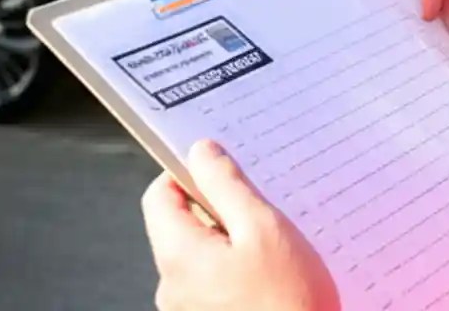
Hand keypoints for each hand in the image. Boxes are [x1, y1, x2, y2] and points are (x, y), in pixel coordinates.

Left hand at [142, 140, 339, 310]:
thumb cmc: (288, 304)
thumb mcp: (263, 229)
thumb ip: (227, 185)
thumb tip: (202, 152)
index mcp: (178, 255)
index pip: (159, 196)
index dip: (186, 173)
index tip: (218, 169)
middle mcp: (172, 286)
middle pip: (180, 226)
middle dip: (217, 210)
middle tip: (258, 211)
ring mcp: (187, 309)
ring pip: (200, 255)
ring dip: (230, 242)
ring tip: (271, 248)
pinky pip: (212, 281)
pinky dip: (236, 269)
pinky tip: (270, 274)